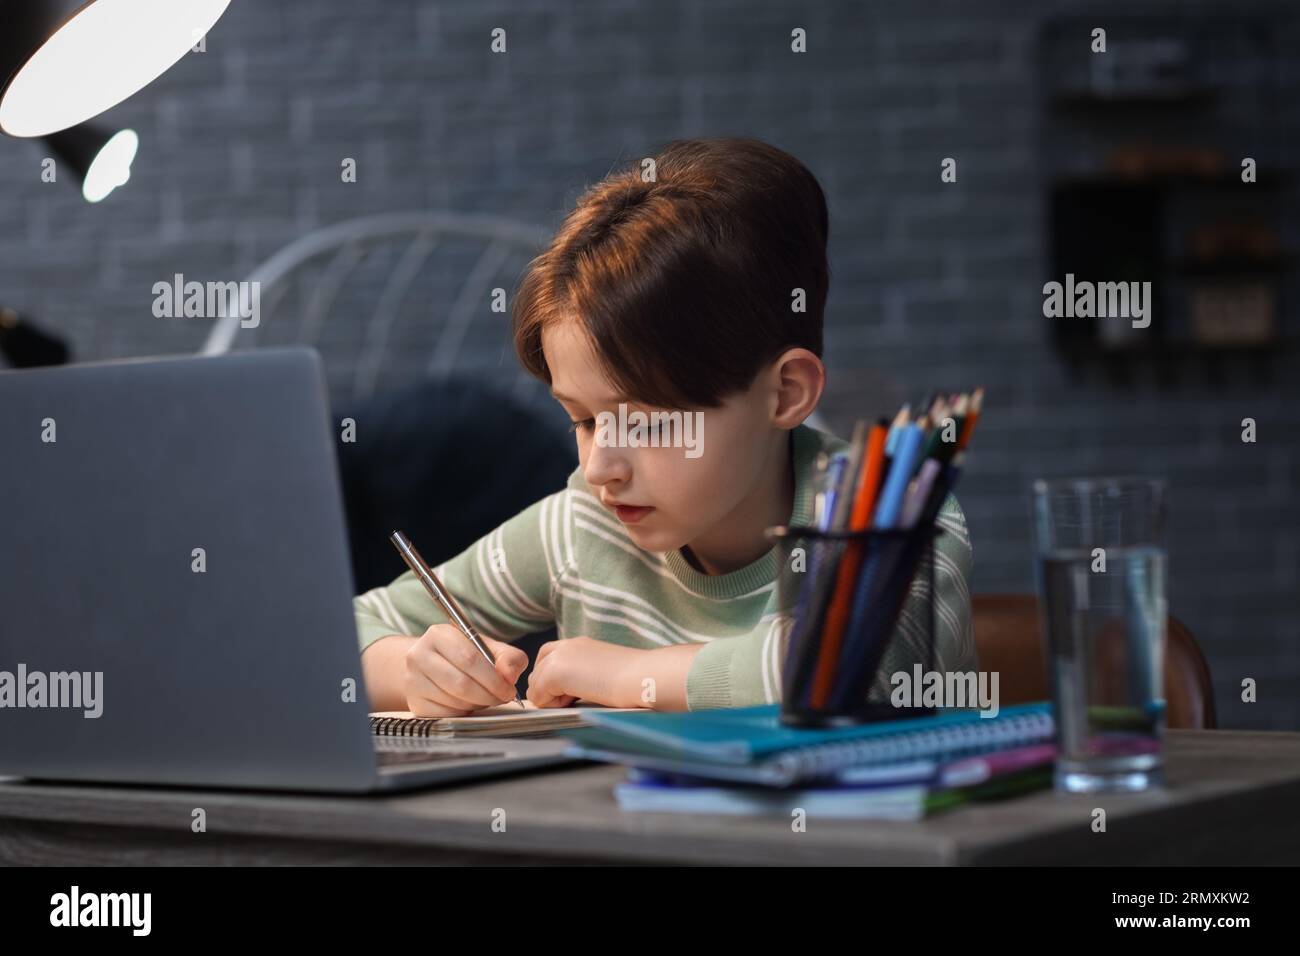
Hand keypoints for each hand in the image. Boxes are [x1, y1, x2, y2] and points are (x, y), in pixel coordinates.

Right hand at [401, 624, 527, 716]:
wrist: (430, 665)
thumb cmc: (463, 655)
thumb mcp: (489, 648)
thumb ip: (508, 657)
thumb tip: (510, 676)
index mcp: (439, 635)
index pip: (469, 659)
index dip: (493, 678)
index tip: (508, 689)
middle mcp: (420, 655)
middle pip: (461, 683)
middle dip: (488, 695)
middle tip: (502, 698)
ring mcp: (413, 680)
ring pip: (454, 702)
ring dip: (477, 704)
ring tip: (485, 698)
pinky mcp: (415, 703)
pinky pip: (446, 715)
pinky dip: (464, 713)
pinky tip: (468, 704)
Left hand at [526, 636, 645, 708]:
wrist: (644, 676)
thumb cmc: (633, 680)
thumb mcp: (601, 670)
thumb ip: (580, 674)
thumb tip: (561, 691)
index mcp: (579, 644)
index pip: (547, 658)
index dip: (554, 679)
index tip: (577, 689)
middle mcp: (566, 645)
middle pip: (536, 673)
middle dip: (550, 690)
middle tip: (578, 695)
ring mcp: (558, 657)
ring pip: (535, 686)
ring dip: (552, 698)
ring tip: (580, 696)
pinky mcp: (555, 672)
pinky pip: (538, 697)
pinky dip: (553, 705)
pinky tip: (577, 699)